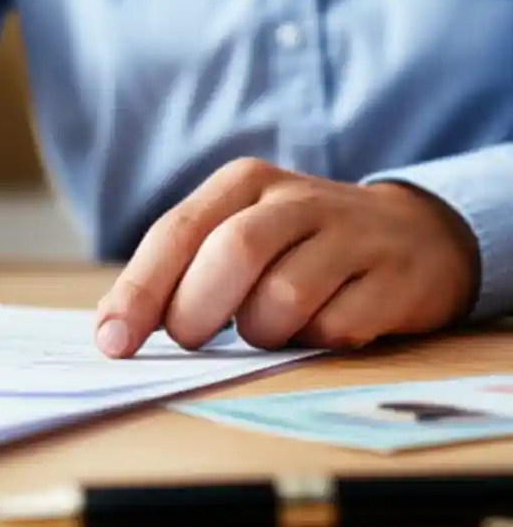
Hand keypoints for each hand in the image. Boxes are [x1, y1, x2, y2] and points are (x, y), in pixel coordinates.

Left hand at [94, 158, 478, 356]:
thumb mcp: (231, 239)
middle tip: (192, 340)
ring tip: (269, 328)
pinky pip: (338, 326)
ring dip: (262, 332)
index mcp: (243, 183)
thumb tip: (111, 330)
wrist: (413, 237)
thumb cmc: (294, 249)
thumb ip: (172, 275)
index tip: (113, 343)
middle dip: (197, 312)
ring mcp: (353, 234)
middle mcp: (297, 199)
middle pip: (232, 253)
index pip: (177, 233)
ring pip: (285, 295)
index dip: (140, 291)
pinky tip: (321, 327)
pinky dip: (315, 341)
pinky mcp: (395, 277)